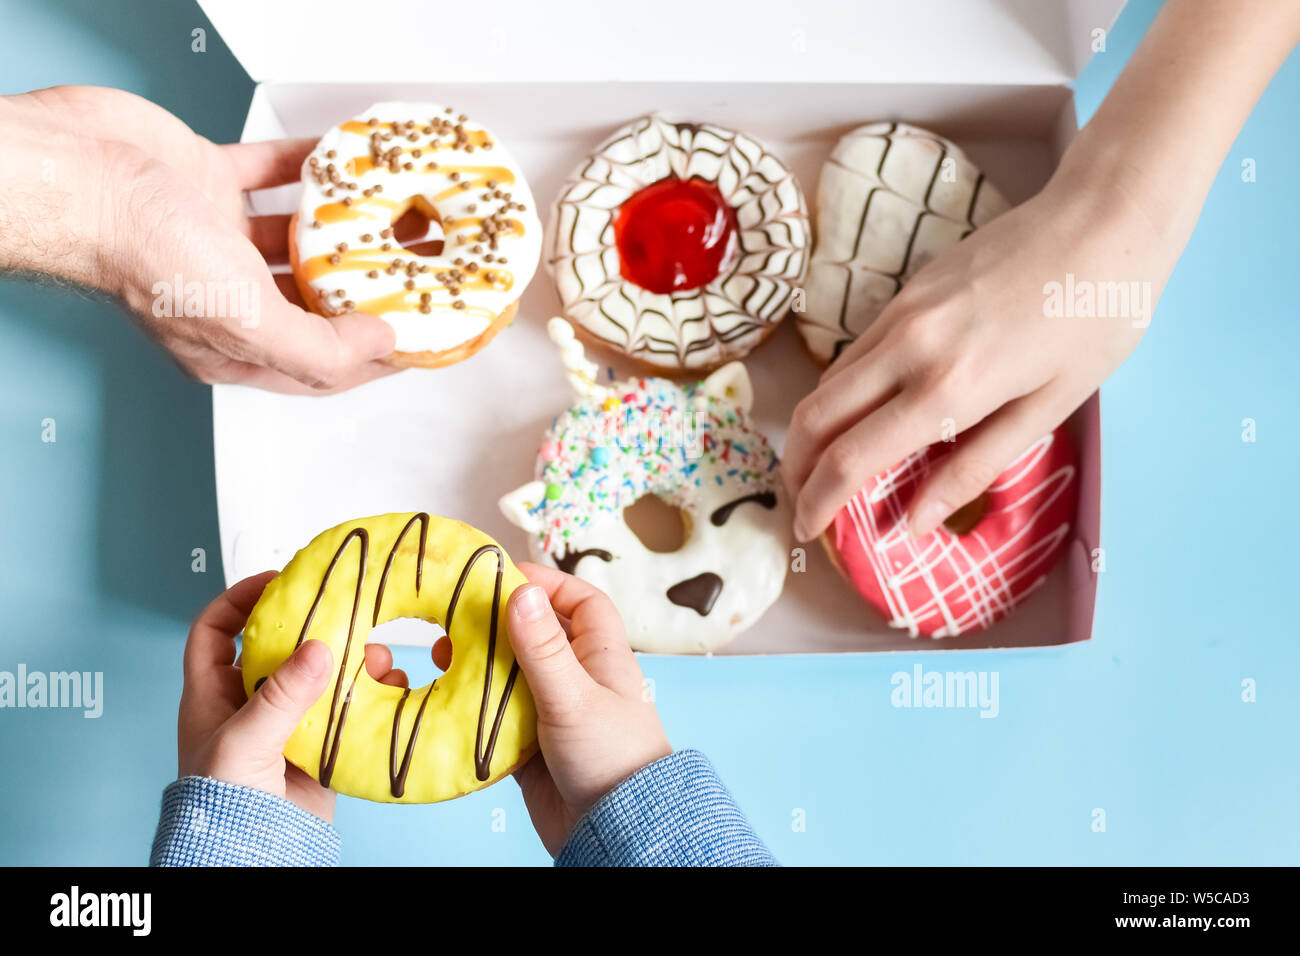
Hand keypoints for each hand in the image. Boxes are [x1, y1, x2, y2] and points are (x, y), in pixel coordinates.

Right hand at [1, 85, 394, 392]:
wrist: (80, 174)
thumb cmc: (142, 255)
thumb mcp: (247, 323)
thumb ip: (318, 349)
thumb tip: (379, 347)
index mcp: (232, 345)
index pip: (321, 366)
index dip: (376, 358)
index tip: (420, 342)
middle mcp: (225, 295)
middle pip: (316, 302)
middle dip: (369, 292)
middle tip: (417, 275)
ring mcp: (215, 238)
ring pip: (297, 239)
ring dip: (347, 231)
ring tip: (395, 219)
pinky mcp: (206, 183)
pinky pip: (272, 177)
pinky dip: (308, 169)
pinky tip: (341, 162)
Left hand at [177, 571, 415, 822]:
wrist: (251, 857)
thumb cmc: (222, 804)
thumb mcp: (243, 741)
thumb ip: (281, 695)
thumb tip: (318, 648)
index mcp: (212, 696)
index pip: (213, 631)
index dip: (236, 600)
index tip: (273, 580)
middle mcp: (248, 705)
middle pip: (277, 647)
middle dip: (310, 626)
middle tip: (340, 606)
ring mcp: (284, 726)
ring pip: (317, 677)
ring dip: (347, 660)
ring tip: (374, 652)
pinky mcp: (318, 748)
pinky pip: (345, 711)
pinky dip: (369, 695)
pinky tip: (387, 684)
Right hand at [358, 563, 669, 854]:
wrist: (615, 833)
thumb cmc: (612, 759)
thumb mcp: (574, 698)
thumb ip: (544, 649)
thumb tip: (520, 592)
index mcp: (601, 657)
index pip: (580, 602)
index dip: (547, 583)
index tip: (504, 575)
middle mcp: (578, 679)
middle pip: (537, 635)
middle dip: (500, 622)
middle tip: (457, 613)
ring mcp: (553, 712)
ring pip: (512, 675)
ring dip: (480, 663)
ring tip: (442, 652)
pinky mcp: (530, 745)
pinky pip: (497, 715)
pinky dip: (474, 706)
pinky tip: (446, 695)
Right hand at [783, 169, 1178, 541]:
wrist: (1105, 218)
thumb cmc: (1097, 321)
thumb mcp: (1049, 410)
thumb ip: (973, 468)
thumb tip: (912, 524)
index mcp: (949, 389)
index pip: (849, 459)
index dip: (818, 503)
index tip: (806, 533)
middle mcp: (908, 349)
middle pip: (814, 418)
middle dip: (795, 469)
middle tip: (804, 503)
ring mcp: (901, 314)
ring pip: (827, 383)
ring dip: (811, 432)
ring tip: (825, 467)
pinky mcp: (906, 291)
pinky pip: (854, 353)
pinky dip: (840, 394)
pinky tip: (863, 414)